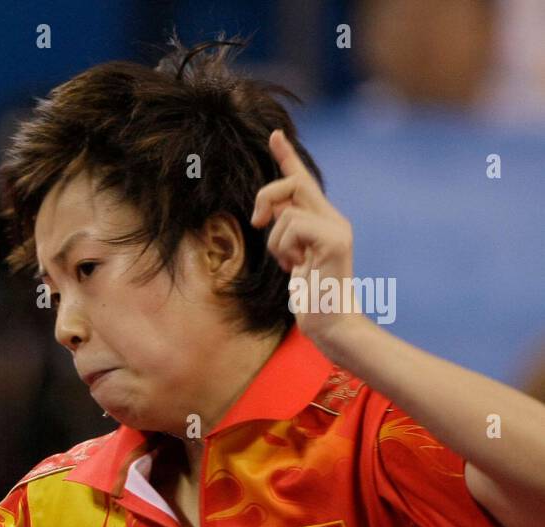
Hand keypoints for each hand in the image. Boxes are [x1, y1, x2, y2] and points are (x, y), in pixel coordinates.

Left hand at [251, 129, 358, 341]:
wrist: (331, 323)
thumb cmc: (310, 297)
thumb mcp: (290, 257)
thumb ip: (285, 230)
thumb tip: (270, 209)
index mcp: (322, 220)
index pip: (302, 181)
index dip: (287, 157)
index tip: (275, 134)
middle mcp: (333, 218)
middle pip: (293, 183)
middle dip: (267, 197)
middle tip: (259, 223)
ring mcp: (336, 227)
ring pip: (286, 213)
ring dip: (276, 243)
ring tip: (292, 265)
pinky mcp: (334, 239)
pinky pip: (292, 227)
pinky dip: (285, 249)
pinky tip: (298, 268)